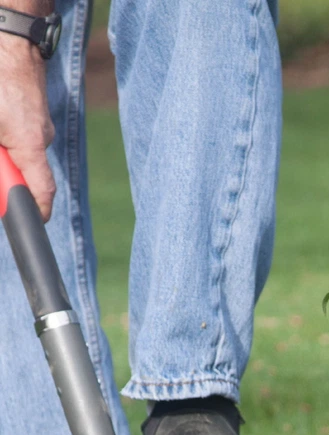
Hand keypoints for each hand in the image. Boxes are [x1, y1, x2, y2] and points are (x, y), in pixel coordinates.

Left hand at [0, 25, 54, 219]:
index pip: (42, 193)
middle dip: (7, 172)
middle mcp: (42, 138)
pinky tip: (0, 114)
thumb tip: (3, 174)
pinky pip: (21, 132)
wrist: (12, 35)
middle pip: (26, 172)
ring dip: (5, 148)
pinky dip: (8, 132)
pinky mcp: (35, 110)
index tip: (27, 221)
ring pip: (20, 149)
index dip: (35, 212)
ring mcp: (41, 123)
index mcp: (30, 144)